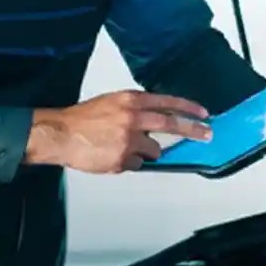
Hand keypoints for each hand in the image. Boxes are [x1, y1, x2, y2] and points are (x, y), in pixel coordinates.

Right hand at [26, 90, 211, 173]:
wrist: (59, 134)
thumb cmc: (81, 119)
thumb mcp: (111, 103)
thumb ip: (133, 110)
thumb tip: (154, 122)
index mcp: (129, 101)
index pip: (167, 102)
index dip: (187, 108)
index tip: (202, 114)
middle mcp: (132, 118)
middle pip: (171, 125)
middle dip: (193, 130)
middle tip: (206, 134)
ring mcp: (128, 140)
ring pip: (152, 150)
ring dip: (142, 152)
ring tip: (119, 147)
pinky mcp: (122, 159)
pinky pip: (135, 164)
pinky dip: (127, 162)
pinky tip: (110, 155)